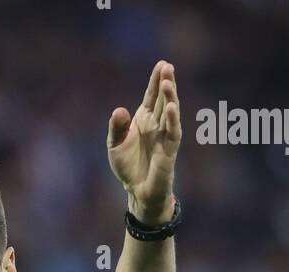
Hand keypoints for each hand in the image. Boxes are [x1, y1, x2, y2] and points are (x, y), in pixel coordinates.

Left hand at [107, 59, 180, 224]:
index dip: (156, 81)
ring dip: (171, 97)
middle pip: (164, 99)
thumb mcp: (115, 145)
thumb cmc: (128, 167)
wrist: (137, 191)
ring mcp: (164, 136)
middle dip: (166, 83)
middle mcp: (157, 124)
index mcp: (145, 119)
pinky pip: (173, 132)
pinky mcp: (169, 150)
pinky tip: (173, 107)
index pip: (152, 96)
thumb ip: (116, 128)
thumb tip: (120, 110)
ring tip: (169, 81)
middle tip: (168, 66)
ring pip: (171, 112)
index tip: (161, 64)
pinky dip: (174, 119)